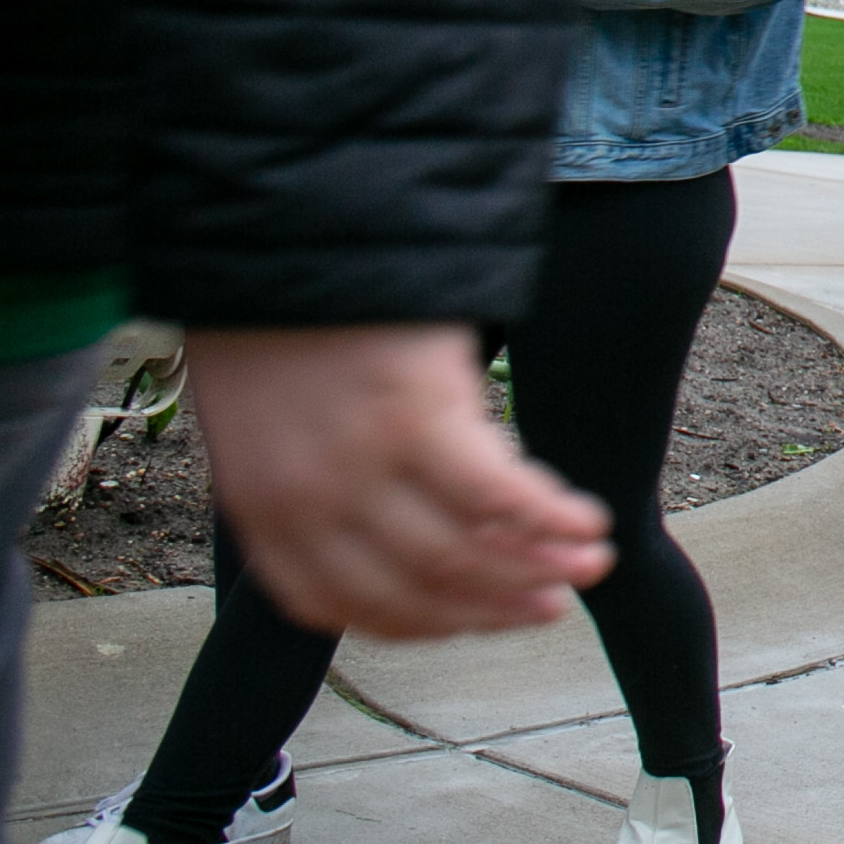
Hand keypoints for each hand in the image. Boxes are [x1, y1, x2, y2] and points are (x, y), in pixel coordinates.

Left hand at [188, 327, 612, 636]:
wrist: (276, 219)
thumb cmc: (268, 303)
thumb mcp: (254, 410)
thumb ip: (298, 468)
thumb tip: (364, 512)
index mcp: (257, 507)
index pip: (340, 606)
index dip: (418, 623)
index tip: (469, 616)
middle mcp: (307, 503)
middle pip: (416, 592)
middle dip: (494, 609)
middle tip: (551, 607)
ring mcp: (362, 464)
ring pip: (465, 555)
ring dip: (538, 570)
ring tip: (589, 565)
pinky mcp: (420, 415)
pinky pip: (501, 495)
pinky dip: (552, 518)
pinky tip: (587, 518)